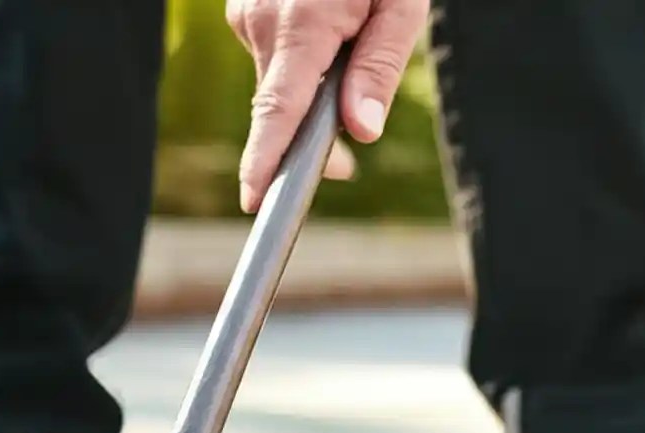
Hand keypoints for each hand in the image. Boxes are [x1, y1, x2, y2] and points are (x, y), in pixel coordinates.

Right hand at [226, 0, 428, 212]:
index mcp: (302, 22)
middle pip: (277, 106)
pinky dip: (296, 64)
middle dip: (306, 142)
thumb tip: (362, 132)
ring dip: (304, 98)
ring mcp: (246, 12)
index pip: (278, 108)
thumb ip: (380, 65)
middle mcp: (262, 19)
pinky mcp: (243, 8)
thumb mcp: (400, 2)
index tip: (255, 200)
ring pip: (275, 82)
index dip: (264, 161)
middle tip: (342, 169)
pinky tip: (326, 39)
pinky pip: (270, 56)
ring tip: (348, 76)